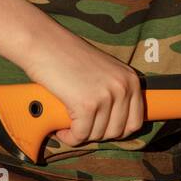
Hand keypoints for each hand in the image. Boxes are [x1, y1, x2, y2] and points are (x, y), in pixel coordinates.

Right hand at [32, 45, 146, 147]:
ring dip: (82, 135)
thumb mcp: (104, 71)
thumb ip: (115, 91)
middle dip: (97, 134)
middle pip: (117, 132)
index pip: (135, 122)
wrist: (44, 43)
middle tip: (82, 126)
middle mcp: (123, 87)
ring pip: (98, 135)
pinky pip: (81, 135)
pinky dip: (70, 137)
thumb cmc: (68, 56)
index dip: (117, 131)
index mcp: (131, 79)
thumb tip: (117, 124)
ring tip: (70, 125)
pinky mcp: (87, 105)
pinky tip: (62, 129)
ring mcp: (107, 96)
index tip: (102, 129)